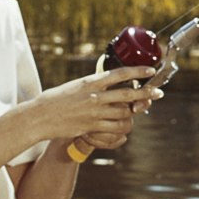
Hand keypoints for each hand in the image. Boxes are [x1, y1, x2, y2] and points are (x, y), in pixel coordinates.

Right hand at [30, 69, 154, 160]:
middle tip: (158, 93)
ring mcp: (94, 113)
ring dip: (134, 112)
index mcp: (91, 82)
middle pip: (128, 94)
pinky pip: (115, 128)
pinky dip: (123, 127)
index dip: (138, 71)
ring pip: (124, 113)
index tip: (150, 70)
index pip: (120, 74)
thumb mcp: (73, 86)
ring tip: (139, 110)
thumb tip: (103, 85)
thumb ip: (91, 86)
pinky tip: (126, 125)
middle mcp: (95, 96)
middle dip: (147, 93)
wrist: (39, 116)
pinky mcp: (92, 127)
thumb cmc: (54, 100)